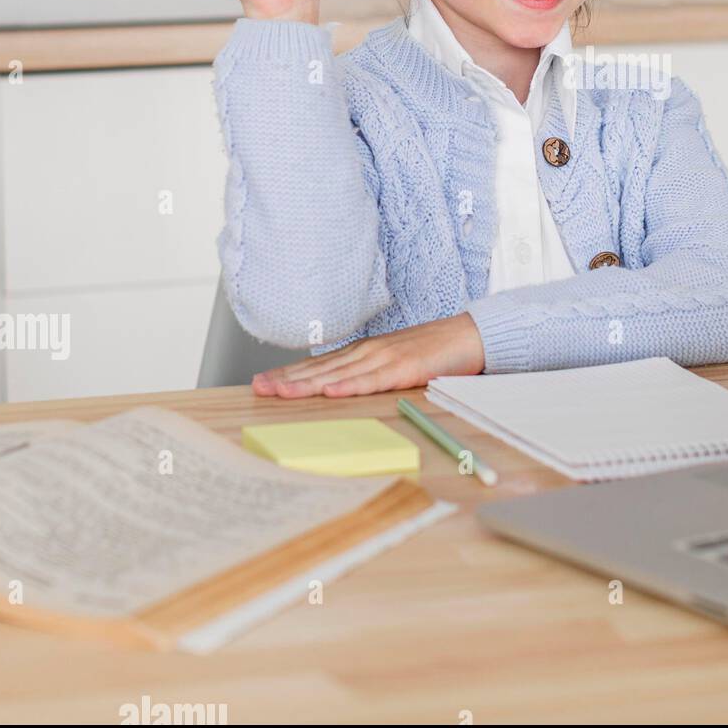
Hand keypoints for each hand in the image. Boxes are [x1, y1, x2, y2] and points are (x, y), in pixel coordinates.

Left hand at [251, 313, 485, 397]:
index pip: (319, 365)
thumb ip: (368, 374)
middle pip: (321, 369)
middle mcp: (369, 352)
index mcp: (364, 352)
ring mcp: (386, 358)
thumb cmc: (434, 351)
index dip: (289, 374)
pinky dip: (350, 386)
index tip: (262, 382)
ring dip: (308, 385)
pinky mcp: (405, 368)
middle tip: (258, 387)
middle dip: (287, 380)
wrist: (469, 335)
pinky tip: (331, 392)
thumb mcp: (393, 361)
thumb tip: (340, 388)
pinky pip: (373, 380)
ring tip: (281, 392)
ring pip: (340, 375)